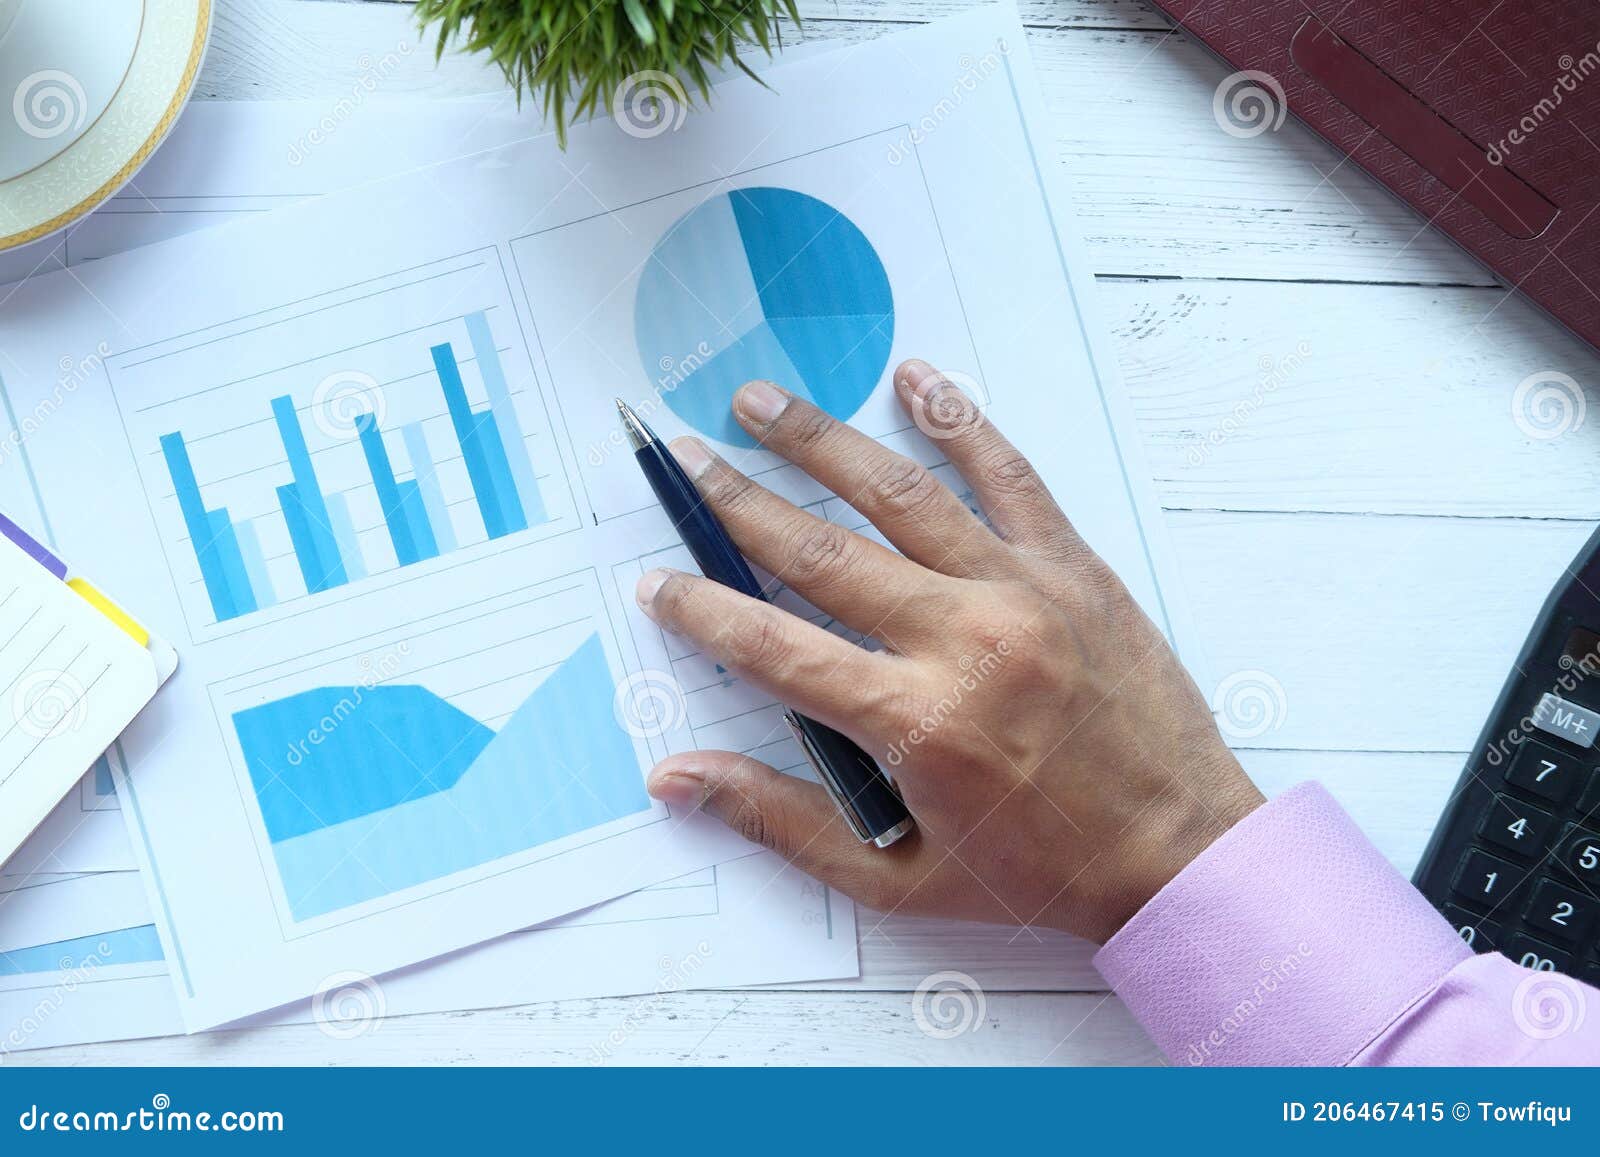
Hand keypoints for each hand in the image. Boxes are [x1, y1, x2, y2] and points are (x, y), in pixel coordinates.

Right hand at [636, 360, 1262, 943]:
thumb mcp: (896, 880)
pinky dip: (960, 422)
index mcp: (915, 722)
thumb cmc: (1037, 876)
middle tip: (685, 458)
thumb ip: (780, 821)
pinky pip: (1011, 477)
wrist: (1181, 854)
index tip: (657, 580)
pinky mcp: (1074, 569)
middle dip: (738, 500)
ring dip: (821, 442)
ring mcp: (1023, 591)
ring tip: (760, 402)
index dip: (702, 611)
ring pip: (901, 495)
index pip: (773, 647)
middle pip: (821, 552)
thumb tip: (677, 778)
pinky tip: (917, 378)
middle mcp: (963, 640)